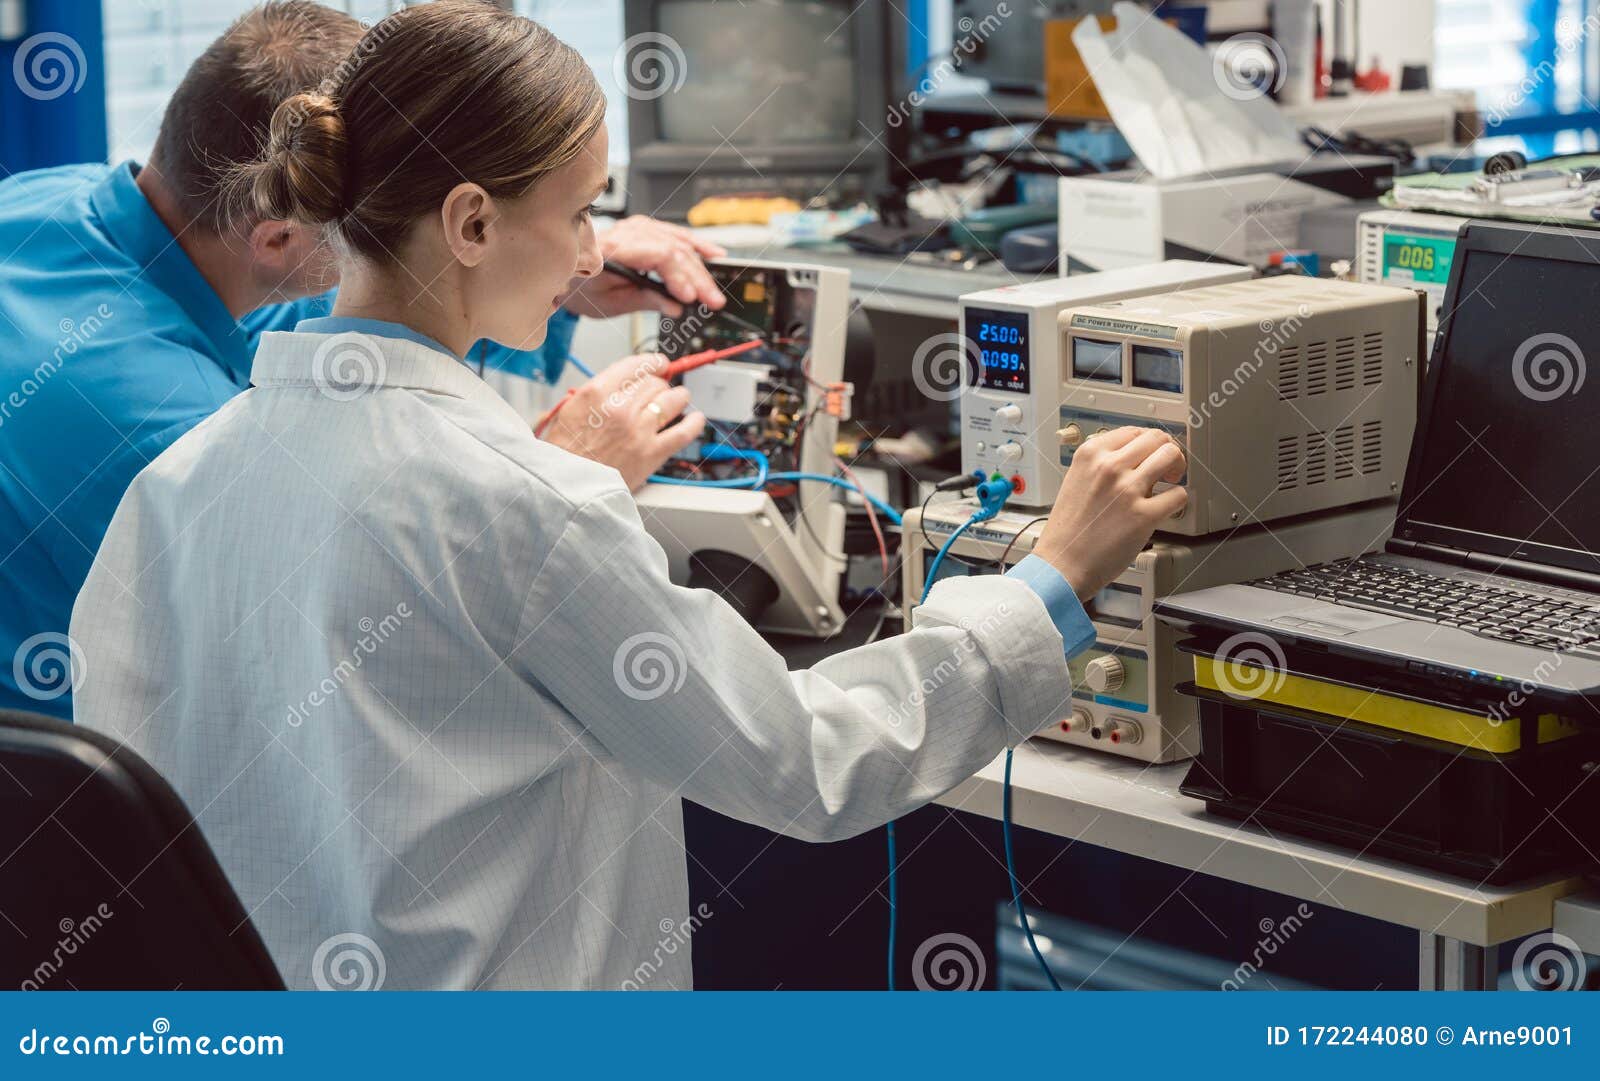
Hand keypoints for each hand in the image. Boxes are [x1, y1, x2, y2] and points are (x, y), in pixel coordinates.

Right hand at [539, 353, 706, 490]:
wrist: (566, 488)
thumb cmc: (563, 453)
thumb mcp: (567, 411)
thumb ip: (593, 394)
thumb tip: (614, 385)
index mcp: (597, 393)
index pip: (635, 365)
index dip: (652, 363)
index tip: (659, 364)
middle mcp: (621, 407)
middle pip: (654, 383)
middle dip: (661, 384)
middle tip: (662, 388)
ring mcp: (639, 429)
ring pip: (672, 400)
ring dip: (679, 397)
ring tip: (680, 398)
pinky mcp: (652, 452)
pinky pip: (683, 432)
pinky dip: (693, 423)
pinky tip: (696, 419)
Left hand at [559, 216, 727, 319]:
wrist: (567, 273)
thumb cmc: (582, 287)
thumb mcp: (610, 303)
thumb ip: (644, 302)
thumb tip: (675, 307)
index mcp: (613, 249)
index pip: (658, 255)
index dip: (679, 276)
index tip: (691, 298)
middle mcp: (626, 233)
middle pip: (673, 249)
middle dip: (697, 278)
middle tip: (711, 300)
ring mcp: (636, 228)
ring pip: (677, 242)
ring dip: (700, 266)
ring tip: (714, 286)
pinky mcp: (644, 230)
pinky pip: (674, 234)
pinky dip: (695, 245)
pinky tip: (712, 254)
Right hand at [1033, 427, 1187, 601]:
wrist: (1062, 563)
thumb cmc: (1068, 530)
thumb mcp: (1075, 481)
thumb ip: (1100, 465)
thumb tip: (1132, 458)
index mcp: (1090, 455)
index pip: (1133, 431)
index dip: (1147, 442)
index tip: (1150, 454)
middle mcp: (1109, 467)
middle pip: (1156, 438)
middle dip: (1166, 450)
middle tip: (1166, 467)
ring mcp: (1127, 490)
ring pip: (1170, 456)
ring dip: (1177, 467)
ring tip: (1170, 481)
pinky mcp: (1143, 515)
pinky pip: (1178, 495)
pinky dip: (1177, 500)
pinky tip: (1166, 507)